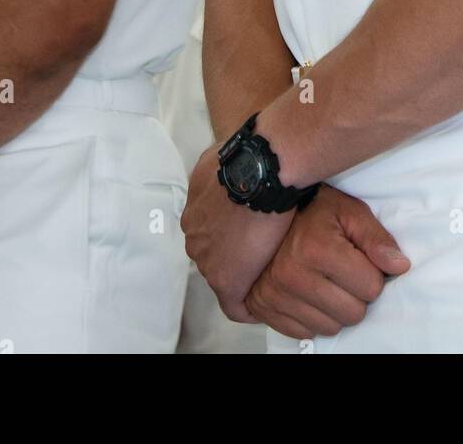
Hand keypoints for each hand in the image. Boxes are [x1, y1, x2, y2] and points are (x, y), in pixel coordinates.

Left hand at [181, 146, 294, 322]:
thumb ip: (215, 171)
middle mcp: (194, 234)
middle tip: (262, 255)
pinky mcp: (226, 279)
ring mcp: (206, 258)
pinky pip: (235, 304)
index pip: (210, 230)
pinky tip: (263, 307)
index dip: (230, 235)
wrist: (261, 172)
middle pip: (214, 254)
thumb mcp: (218, 155)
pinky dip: (249, 307)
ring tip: (269, 277)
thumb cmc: (247, 159)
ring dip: (244, 276)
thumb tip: (224, 168)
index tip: (249, 235)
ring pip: (224, 276)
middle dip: (235, 255)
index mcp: (193, 210)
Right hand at [244, 184, 408, 338]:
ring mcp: (274, 294)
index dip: (371, 274)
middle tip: (342, 273)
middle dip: (355, 295)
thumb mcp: (350, 212)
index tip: (357, 259)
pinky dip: (312, 316)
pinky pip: (305, 332)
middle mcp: (292, 275)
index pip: (371, 288)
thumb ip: (376, 239)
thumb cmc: (313, 212)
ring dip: (334, 309)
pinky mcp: (263, 307)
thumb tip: (400, 266)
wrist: (265, 210)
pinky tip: (307, 292)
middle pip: (353, 314)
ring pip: (331, 328)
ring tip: (324, 281)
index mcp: (317, 249)